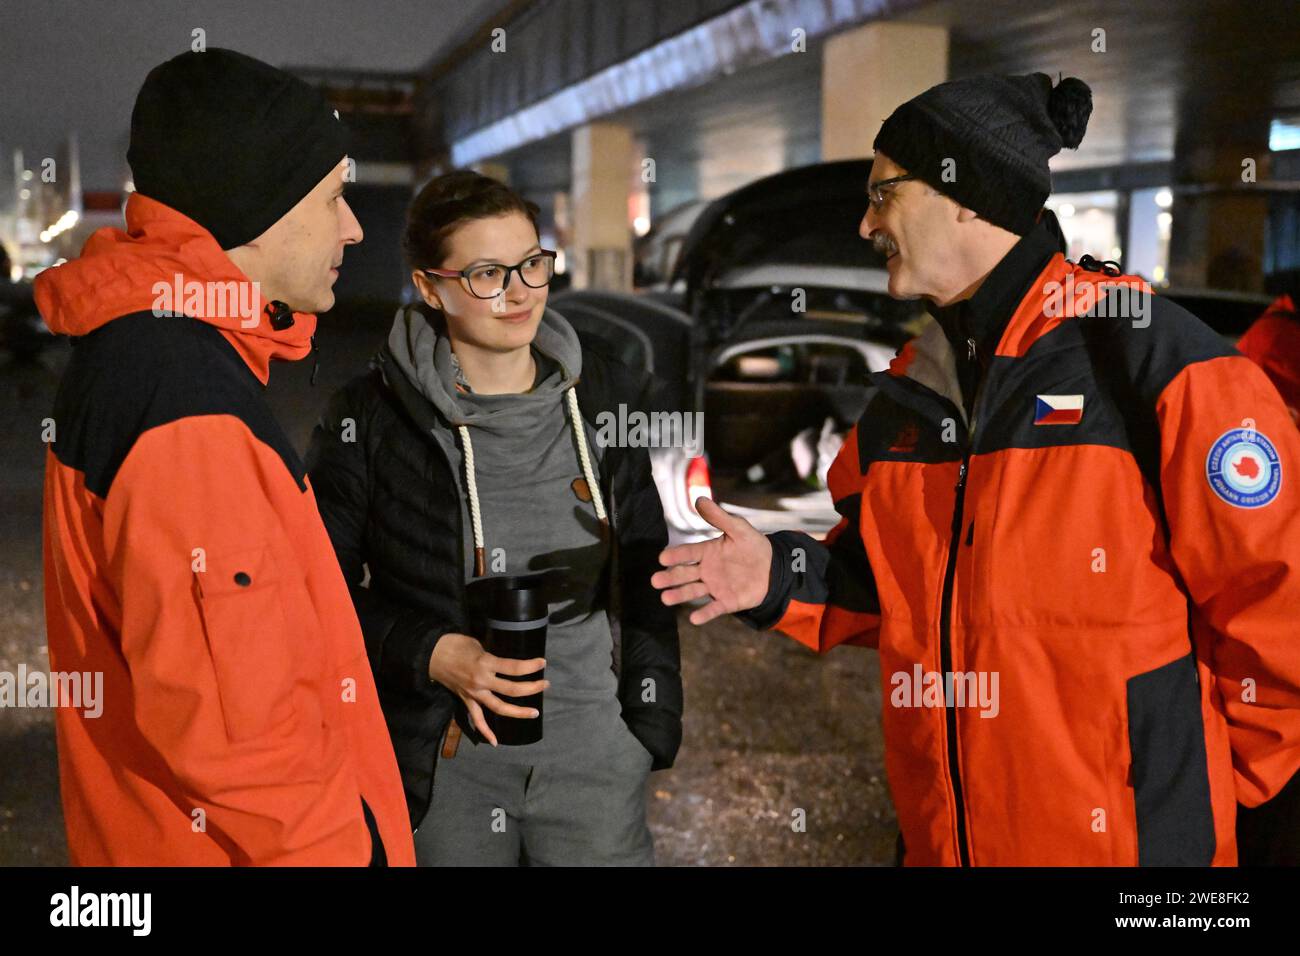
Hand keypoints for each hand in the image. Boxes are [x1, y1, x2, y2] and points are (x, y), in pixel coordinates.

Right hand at [427, 633, 547, 745]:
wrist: (431, 654)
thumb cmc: (455, 644)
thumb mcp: (477, 644)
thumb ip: (493, 656)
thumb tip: (505, 662)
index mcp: (485, 663)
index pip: (514, 667)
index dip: (531, 666)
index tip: (543, 663)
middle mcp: (481, 681)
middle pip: (512, 689)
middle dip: (532, 688)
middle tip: (545, 684)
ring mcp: (474, 693)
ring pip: (499, 708)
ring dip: (518, 712)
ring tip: (534, 713)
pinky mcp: (466, 700)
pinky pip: (476, 719)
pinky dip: (485, 732)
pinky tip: (495, 742)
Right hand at [651, 497, 772, 625]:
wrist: (774, 568)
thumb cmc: (753, 545)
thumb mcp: (738, 528)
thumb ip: (719, 517)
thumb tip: (699, 499)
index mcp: (707, 552)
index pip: (688, 553)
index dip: (676, 555)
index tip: (662, 558)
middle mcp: (707, 570)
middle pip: (685, 574)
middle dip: (670, 577)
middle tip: (655, 581)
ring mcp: (715, 587)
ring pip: (694, 591)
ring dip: (679, 595)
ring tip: (665, 598)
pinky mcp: (727, 602)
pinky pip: (714, 608)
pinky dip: (705, 614)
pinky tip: (694, 619)